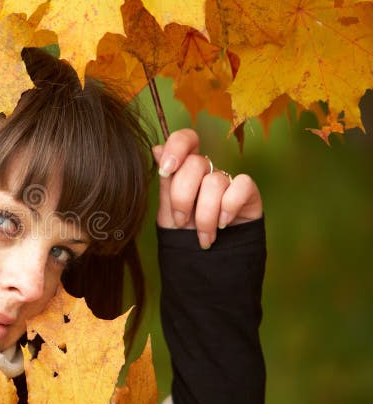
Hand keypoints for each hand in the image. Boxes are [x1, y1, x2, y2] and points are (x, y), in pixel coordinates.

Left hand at [152, 129, 262, 248]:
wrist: (206, 264)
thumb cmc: (184, 236)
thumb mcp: (167, 211)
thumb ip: (165, 182)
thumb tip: (156, 148)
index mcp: (184, 169)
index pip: (186, 139)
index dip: (177, 147)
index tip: (165, 170)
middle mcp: (208, 172)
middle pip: (196, 164)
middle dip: (182, 197)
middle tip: (180, 221)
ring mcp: (228, 182)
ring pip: (215, 182)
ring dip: (204, 215)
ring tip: (203, 236)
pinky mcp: (248, 194)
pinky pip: (241, 185)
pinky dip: (229, 207)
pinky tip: (223, 224)